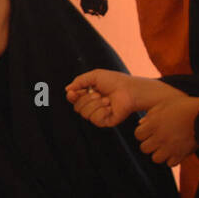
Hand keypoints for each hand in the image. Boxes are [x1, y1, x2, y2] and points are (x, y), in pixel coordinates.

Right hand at [65, 70, 183, 126]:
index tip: (74, 92)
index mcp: (89, 94)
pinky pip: (95, 120)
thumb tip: (68, 90)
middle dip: (87, 99)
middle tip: (99, 93)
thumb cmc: (115, 81)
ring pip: (85, 114)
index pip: (73, 99)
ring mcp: (99, 114)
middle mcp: (92, 105)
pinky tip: (110, 107)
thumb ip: (79, 81)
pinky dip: (102, 111)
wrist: (130, 90)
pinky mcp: (106, 121)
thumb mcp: (95, 76)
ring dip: (96, 105)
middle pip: (77, 108)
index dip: (72, 97)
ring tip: (107, 99)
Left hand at [135, 96, 198, 166]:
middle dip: (149, 144)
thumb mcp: (165, 104)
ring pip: (155, 158)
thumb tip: (141, 123)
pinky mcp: (181, 154)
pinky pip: (170, 163)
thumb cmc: (186, 106)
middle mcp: (159, 137)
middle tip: (157, 140)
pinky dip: (172, 159)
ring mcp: (170, 147)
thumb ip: (151, 114)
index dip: (143, 133)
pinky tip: (175, 151)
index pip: (138, 135)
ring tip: (166, 147)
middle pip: (144, 148)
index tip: (150, 131)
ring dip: (159, 153)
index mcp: (153, 124)